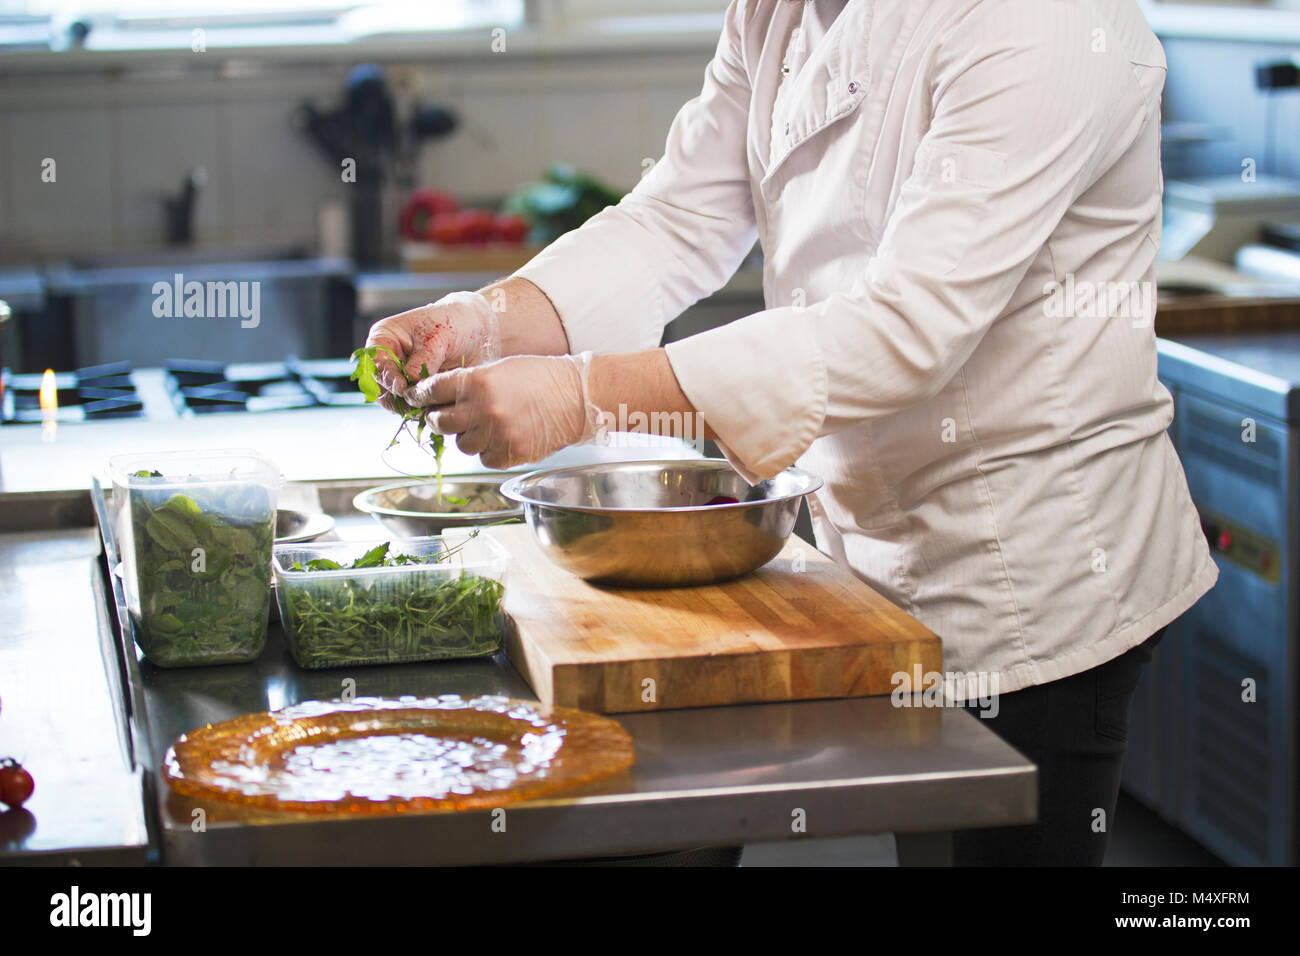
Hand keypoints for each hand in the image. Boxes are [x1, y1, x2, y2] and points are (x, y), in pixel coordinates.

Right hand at [364, 290, 499, 404]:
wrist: (476, 333)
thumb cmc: (454, 325)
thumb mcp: (439, 337)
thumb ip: (424, 359)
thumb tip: (411, 380)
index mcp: (385, 337)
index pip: (376, 362)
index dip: (387, 377)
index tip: (404, 388)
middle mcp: (388, 358)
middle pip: (379, 386)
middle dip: (396, 396)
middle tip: (416, 403)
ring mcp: (400, 376)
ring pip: (392, 400)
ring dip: (408, 406)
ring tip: (428, 406)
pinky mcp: (414, 389)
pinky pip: (410, 405)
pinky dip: (419, 409)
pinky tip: (434, 408)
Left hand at [422, 353, 602, 469]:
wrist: (578, 398)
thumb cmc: (540, 378)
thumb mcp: (500, 368)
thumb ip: (468, 383)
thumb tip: (436, 398)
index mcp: (479, 381)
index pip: (433, 390)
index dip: (421, 395)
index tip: (417, 398)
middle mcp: (484, 409)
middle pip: (439, 422)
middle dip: (438, 418)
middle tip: (445, 415)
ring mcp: (497, 435)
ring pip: (461, 444)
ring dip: (467, 436)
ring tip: (485, 425)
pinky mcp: (510, 454)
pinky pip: (483, 459)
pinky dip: (488, 451)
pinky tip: (501, 437)